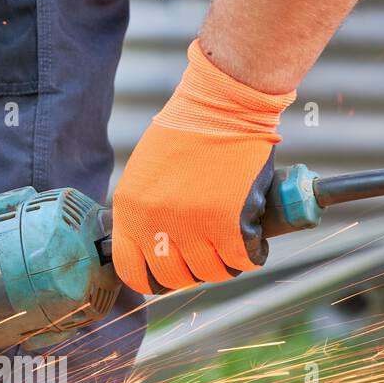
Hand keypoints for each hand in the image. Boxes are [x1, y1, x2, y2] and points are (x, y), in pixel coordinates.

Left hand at [111, 40, 294, 292]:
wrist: (223, 103)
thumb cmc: (187, 133)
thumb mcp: (146, 173)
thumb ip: (144, 211)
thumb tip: (155, 249)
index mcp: (130, 210)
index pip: (131, 271)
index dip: (153, 279)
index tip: (169, 274)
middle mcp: (155, 222)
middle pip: (174, 278)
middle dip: (193, 273)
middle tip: (209, 255)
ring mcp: (192, 225)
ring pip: (211, 273)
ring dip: (225, 264)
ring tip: (233, 243)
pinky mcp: (229, 222)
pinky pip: (242, 260)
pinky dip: (252, 253)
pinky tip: (253, 240)